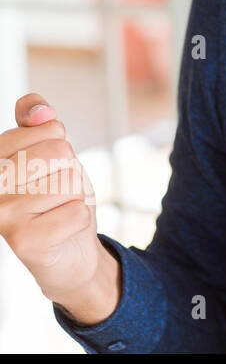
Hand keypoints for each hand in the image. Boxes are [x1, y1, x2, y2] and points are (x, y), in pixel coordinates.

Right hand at [1, 94, 114, 317]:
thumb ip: (37, 123)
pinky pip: (76, 211)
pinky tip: (61, 230)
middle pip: (59, 151)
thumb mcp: (51, 152)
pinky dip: (79, 219)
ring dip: (74, 196)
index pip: (49, 127)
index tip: (48, 167)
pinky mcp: (23, 241)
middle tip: (56, 192)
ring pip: (70, 181)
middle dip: (70, 170)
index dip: (62, 144)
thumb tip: (41, 112)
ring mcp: (2, 215)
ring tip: (57, 210)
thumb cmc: (57, 197)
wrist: (69, 251)